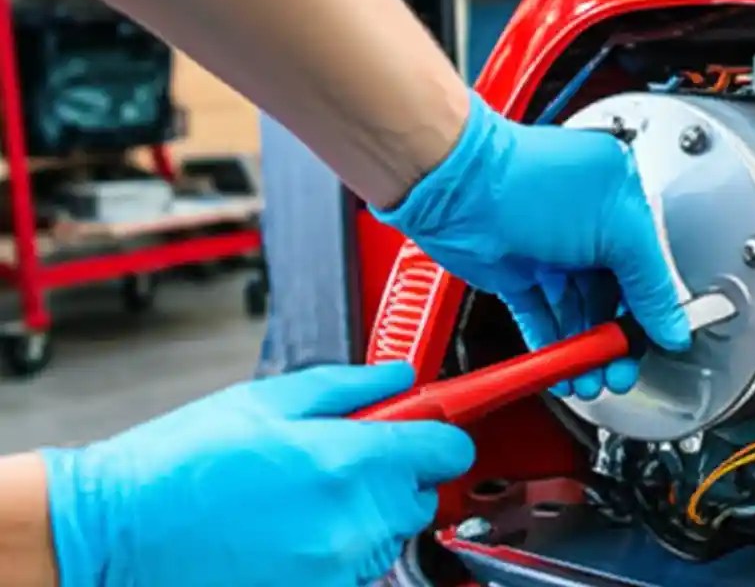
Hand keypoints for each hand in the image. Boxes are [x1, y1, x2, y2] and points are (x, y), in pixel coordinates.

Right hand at [40, 362, 473, 586]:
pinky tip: (285, 534)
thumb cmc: (181, 465)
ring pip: (387, 536)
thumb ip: (350, 387)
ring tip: (295, 498)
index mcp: (350, 460)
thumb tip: (403, 377)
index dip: (438, 434)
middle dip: (392, 475)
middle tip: (337, 459)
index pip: (450, 449)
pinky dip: (333, 551)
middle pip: (420, 496)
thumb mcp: (267, 399)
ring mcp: (337, 570)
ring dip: (361, 515)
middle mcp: (355, 522)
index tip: (423, 429)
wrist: (114, 534)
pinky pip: (354, 570)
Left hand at [373, 92, 690, 399]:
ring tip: (590, 378)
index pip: (647, 267)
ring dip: (585, 349)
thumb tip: (672, 324)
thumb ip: (650, 282)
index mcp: (618, 197)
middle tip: (619, 372)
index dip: (651, 310)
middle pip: (613, 296)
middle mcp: (585, 223)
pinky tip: (563, 366)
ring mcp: (549, 249)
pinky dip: (553, 344)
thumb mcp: (616, 229)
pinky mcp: (516, 272)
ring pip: (576, 312)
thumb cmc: (528, 181)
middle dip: (616, 340)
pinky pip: (542, 316)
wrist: (456, 187)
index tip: (655, 345)